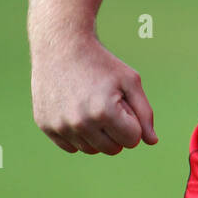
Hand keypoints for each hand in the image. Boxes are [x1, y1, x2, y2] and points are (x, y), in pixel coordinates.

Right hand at [31, 35, 157, 153]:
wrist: (62, 47)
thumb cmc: (101, 64)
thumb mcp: (130, 81)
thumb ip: (144, 113)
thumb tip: (152, 141)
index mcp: (104, 112)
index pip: (133, 140)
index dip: (133, 122)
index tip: (124, 103)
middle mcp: (80, 123)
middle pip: (112, 149)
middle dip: (117, 131)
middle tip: (108, 104)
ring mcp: (60, 126)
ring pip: (92, 150)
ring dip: (98, 134)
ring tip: (92, 106)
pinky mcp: (46, 126)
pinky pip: (72, 146)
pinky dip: (79, 134)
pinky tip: (76, 110)